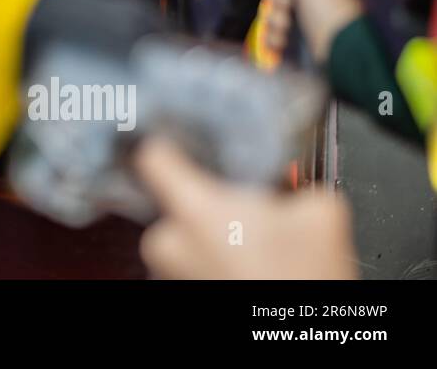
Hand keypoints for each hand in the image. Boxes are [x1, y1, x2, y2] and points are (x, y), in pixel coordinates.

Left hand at [134, 137, 356, 278]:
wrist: (299, 338)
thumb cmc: (302, 279)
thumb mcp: (320, 214)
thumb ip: (298, 183)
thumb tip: (296, 179)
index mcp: (193, 208)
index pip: (153, 156)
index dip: (170, 142)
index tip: (182, 136)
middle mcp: (168, 240)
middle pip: (176, 200)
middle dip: (210, 201)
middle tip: (250, 206)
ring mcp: (170, 271)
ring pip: (187, 234)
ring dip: (215, 233)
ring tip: (258, 243)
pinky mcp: (181, 289)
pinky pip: (193, 260)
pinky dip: (215, 257)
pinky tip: (252, 263)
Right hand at [256, 0, 364, 63]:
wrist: (341, 51)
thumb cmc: (328, 8)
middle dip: (274, 1)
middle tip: (287, 8)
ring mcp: (308, 16)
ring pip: (274, 13)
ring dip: (273, 22)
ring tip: (285, 31)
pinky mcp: (302, 38)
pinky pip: (277, 34)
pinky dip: (274, 39)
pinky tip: (282, 43)